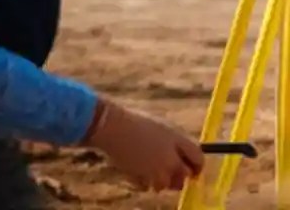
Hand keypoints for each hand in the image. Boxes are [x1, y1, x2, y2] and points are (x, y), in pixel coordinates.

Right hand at [85, 99, 203, 191]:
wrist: (107, 125)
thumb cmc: (131, 120)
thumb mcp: (158, 125)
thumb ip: (174, 140)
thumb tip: (183, 154)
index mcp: (177, 140)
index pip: (198, 158)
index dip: (197, 165)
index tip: (193, 168)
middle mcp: (170, 158)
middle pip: (185, 176)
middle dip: (180, 175)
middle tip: (171, 171)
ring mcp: (155, 170)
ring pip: (166, 184)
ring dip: (160, 179)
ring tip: (148, 168)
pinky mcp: (139, 177)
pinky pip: (146, 186)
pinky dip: (143, 181)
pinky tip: (135, 168)